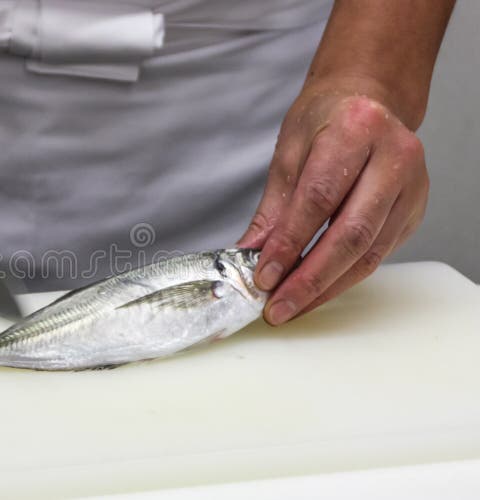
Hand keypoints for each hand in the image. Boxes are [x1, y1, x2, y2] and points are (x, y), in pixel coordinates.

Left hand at [238, 84, 428, 324]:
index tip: (264, 276)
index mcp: (356, 129)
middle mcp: (394, 156)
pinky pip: (378, 254)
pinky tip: (316, 290)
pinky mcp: (415, 209)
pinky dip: (344, 278)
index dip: (289, 242)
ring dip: (326, 287)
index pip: (319, 198)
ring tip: (291, 307)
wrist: (367, 100)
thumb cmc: (325, 120)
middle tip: (277, 306)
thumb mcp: (288, 153)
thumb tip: (250, 256)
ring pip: (369, 252)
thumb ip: (273, 209)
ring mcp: (412, 185)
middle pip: (351, 233)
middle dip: (309, 278)